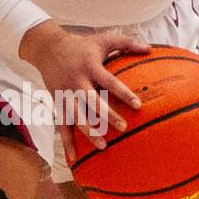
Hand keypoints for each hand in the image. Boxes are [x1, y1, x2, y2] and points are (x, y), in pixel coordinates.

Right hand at [19, 20, 148, 161]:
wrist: (48, 48)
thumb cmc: (81, 45)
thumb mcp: (103, 39)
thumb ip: (126, 43)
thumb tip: (150, 48)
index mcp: (90, 66)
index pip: (109, 81)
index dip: (123, 93)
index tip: (138, 105)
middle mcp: (77, 81)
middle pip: (92, 101)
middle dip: (107, 115)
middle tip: (124, 128)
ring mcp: (65, 94)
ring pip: (76, 116)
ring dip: (88, 131)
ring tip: (103, 146)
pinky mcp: (57, 103)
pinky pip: (62, 125)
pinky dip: (66, 143)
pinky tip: (73, 159)